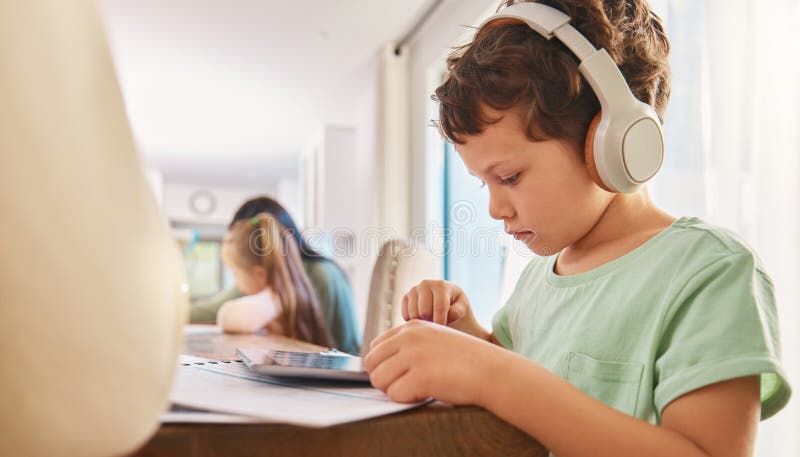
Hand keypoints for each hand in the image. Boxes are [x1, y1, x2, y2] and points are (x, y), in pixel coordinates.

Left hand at [364, 319, 504, 404]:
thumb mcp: (435, 339)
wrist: (492, 371)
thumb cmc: (464, 360)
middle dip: (385, 378)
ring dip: (395, 390)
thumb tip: (377, 364)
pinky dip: (407, 399)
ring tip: (417, 388)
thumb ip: (409, 344)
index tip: (402, 373)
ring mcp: (414, 355)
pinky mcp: (421, 376)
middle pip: (372, 364)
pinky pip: (395, 395)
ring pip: (379, 380)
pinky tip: (426, 393)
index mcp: (412, 326)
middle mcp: (410, 337)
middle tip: (407, 384)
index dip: (384, 365)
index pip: (375, 347)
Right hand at [402, 280, 484, 337]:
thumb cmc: (456, 306)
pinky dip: (413, 322)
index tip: (444, 329)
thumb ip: (457, 311)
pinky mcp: (405, 298)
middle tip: (438, 325)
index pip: (439, 307)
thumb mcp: (463, 308)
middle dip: (432, 322)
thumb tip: (446, 315)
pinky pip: (405, 315)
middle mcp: (425, 284)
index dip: (442, 322)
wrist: (446, 302)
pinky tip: (423, 320)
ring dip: (422, 323)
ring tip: (432, 322)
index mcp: (441, 285)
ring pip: (413, 315)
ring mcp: (413, 290)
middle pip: (424, 312)